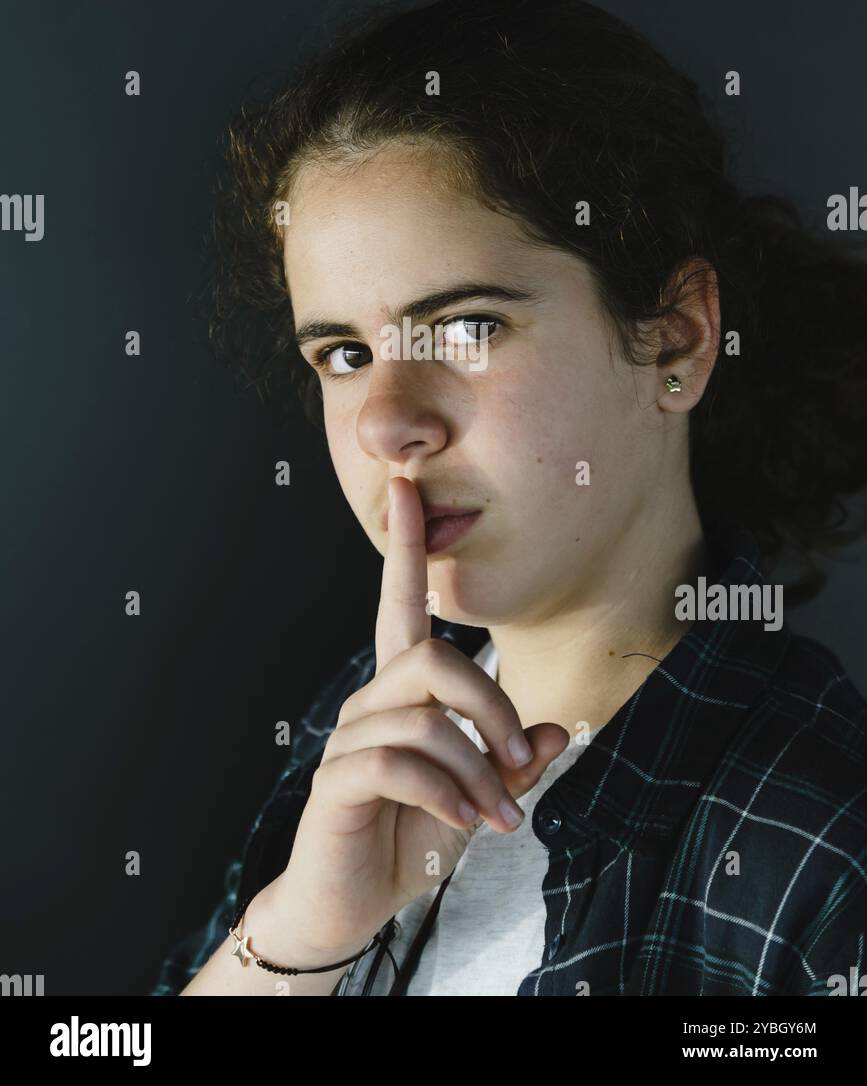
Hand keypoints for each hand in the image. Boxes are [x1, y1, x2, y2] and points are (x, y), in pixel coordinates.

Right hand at [271, 475, 569, 962]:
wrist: (351, 904)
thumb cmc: (411, 838)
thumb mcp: (480, 799)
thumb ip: (514, 765)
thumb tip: (560, 731)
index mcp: (403, 693)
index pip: (400, 604)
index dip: (404, 547)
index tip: (407, 488)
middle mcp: (372, 702)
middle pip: (434, 660)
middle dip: (491, 705)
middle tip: (521, 758)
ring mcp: (350, 739)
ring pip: (426, 720)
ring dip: (477, 773)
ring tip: (495, 818)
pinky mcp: (337, 780)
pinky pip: (399, 764)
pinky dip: (445, 796)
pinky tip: (461, 826)